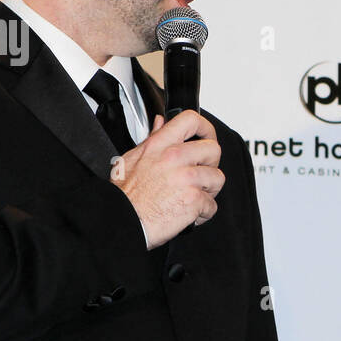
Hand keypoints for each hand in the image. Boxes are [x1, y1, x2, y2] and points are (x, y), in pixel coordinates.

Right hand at [112, 111, 223, 248]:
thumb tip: (161, 123)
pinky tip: (189, 213)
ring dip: (209, 191)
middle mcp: (175, 158)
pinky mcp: (194, 199)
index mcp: (160, 145)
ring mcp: (186, 178)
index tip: (207, 136)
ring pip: (217, 178)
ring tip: (193, 196)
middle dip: (211, 164)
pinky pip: (212, 204)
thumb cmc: (125, 195)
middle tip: (201, 174)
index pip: (190, 120)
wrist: (123, 220)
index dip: (205, 127)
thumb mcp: (131, 158)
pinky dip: (203, 213)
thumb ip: (151, 139)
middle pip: (213, 149)